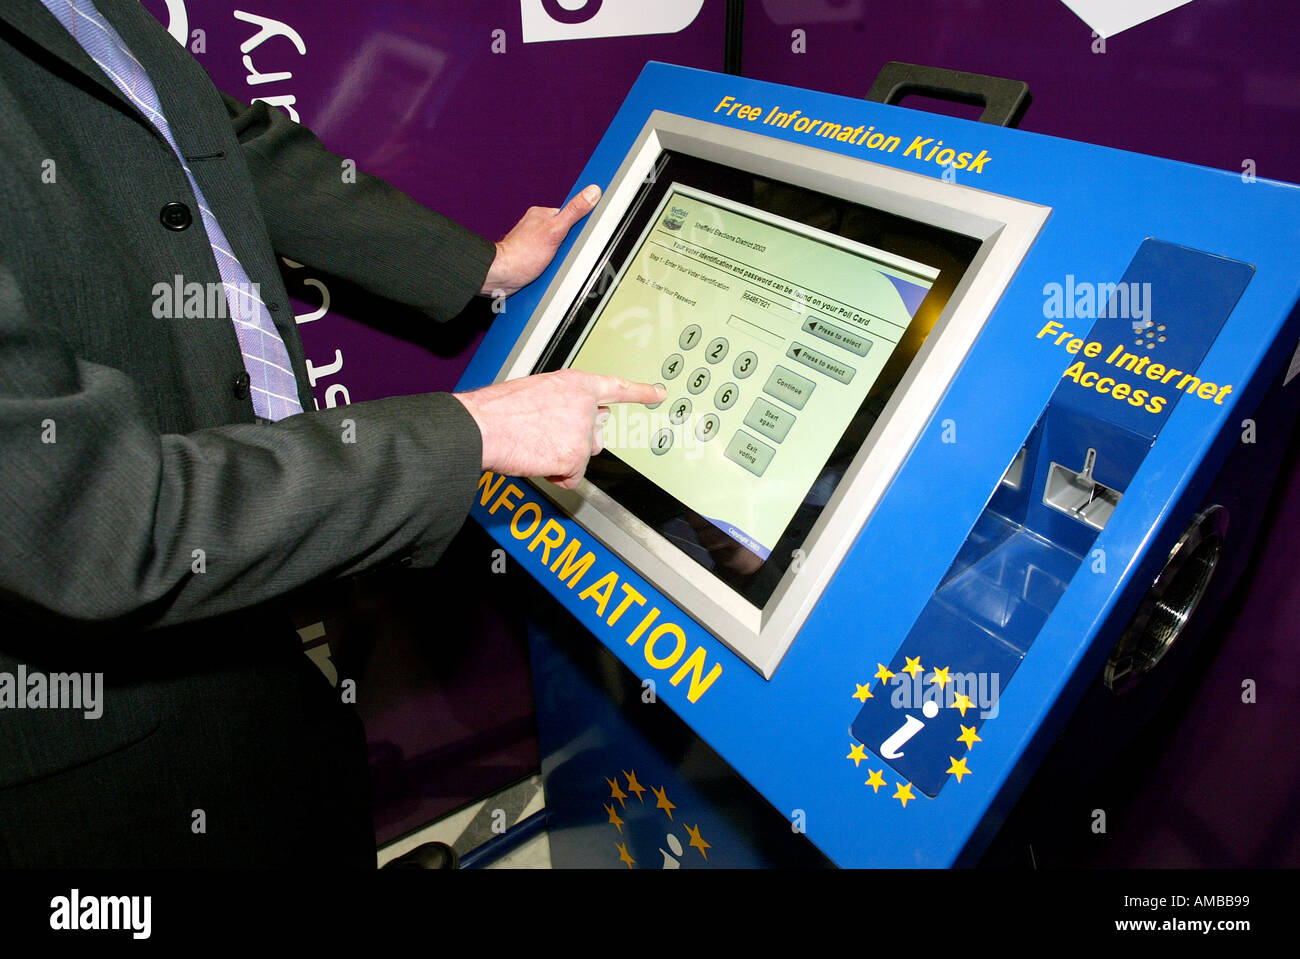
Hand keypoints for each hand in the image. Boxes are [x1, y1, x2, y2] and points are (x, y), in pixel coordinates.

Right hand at [454, 370, 664, 488]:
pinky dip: (556, 475)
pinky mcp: (576, 456)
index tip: (659, 394)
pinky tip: (537, 460)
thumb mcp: (536, 390)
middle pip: (597, 433)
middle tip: (546, 436)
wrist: (482, 426)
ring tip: (535, 445)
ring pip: (582, 456)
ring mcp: (583, 432)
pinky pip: (572, 476)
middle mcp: (585, 405)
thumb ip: (562, 401)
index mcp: (575, 383)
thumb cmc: (498, 410)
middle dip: (578, 440)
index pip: (617, 388)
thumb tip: (568, 417)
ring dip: (562, 458)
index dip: (641, 392)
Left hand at [479, 185, 601, 296]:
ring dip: (561, 259)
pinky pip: (551, 261)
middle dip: (570, 246)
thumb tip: (592, 192)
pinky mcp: (534, 257)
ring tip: (555, 264)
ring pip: (560, 249)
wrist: (501, 277)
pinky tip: (550, 270)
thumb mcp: (554, 230)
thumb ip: (574, 211)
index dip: (580, 226)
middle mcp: (539, 226)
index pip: (571, 214)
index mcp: (543, 214)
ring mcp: (536, 242)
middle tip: (565, 254)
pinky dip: (553, 267)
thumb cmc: (520, 255)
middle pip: (567, 234)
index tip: (582, 235)